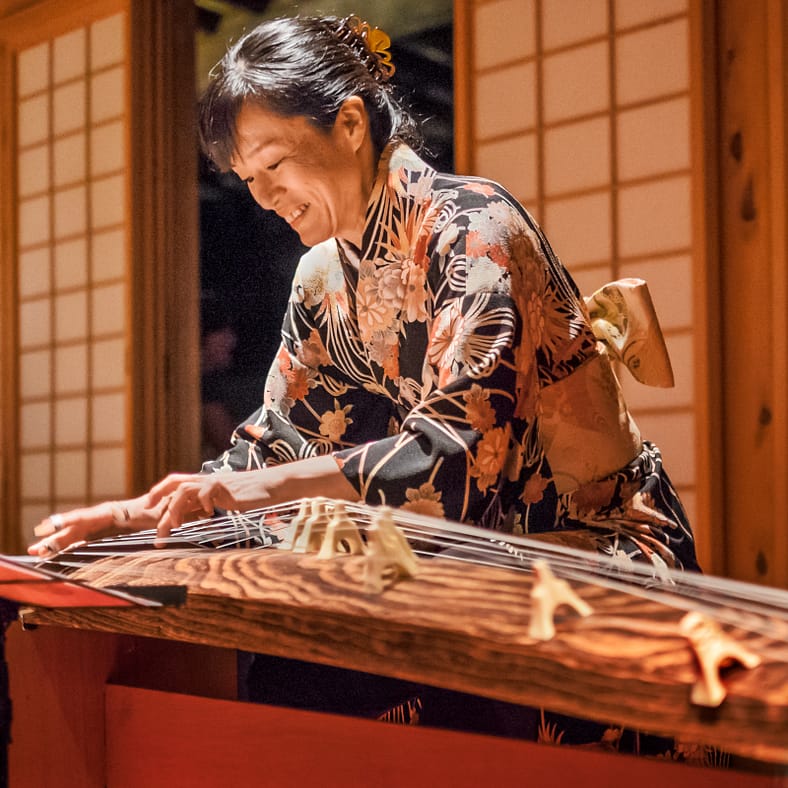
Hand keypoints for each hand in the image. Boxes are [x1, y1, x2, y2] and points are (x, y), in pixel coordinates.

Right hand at [27, 496, 166, 556]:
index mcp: (114, 511)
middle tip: (34, 549)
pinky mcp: (108, 528)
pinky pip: (86, 536)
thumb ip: (161, 527)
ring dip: (58, 542)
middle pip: (75, 527)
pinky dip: (71, 543)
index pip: (84, 518)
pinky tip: (59, 551)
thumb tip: (159, 541)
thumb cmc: (166, 508)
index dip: (65, 525)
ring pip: (77, 532)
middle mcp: (105, 515)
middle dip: (55, 538)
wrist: (171, 503)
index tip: (47, 531)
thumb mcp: (164, 516)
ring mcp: (105, 522)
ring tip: (38, 551)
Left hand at [146, 469, 275, 538]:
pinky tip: (208, 513)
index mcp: (205, 484)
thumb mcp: (225, 501)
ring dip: (176, 508)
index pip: (177, 484)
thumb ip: (209, 504)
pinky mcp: (224, 485)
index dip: (161, 493)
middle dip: (158, 497)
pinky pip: (205, 491)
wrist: (271, 486)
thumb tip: (196, 513)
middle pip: (175, 483)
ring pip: (184, 489)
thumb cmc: (252, 495)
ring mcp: (214, 482)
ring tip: (175, 526)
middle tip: (149, 515)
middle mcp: (206, 480)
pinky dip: (202, 502)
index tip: (150, 508)